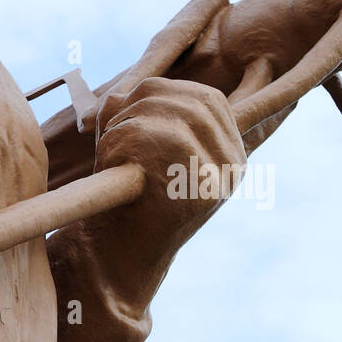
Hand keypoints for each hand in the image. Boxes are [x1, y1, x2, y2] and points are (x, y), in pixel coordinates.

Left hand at [93, 77, 245, 254]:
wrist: (121, 250)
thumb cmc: (126, 191)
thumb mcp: (135, 140)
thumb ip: (134, 107)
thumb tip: (122, 93)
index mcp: (227, 149)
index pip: (207, 97)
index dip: (163, 91)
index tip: (127, 105)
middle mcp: (235, 162)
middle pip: (195, 102)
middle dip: (142, 102)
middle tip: (111, 125)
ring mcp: (225, 179)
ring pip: (181, 116)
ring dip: (130, 122)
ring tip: (107, 147)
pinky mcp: (207, 192)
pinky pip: (167, 140)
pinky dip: (127, 141)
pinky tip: (110, 162)